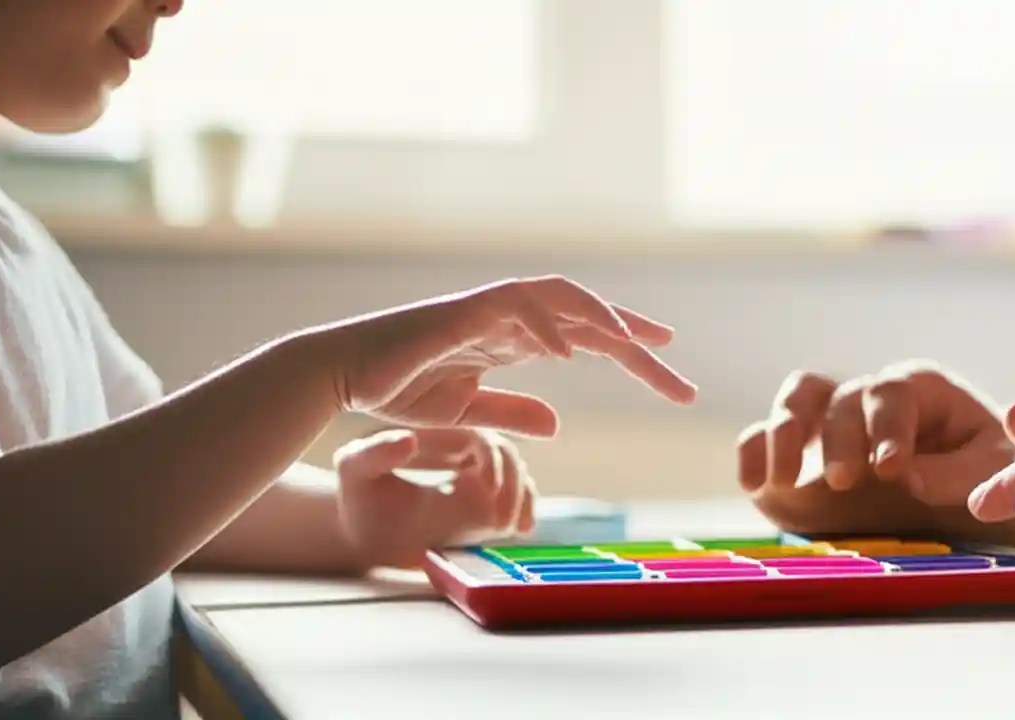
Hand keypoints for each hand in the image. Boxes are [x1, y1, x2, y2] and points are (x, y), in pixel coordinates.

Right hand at [308, 275, 696, 437]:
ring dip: (599, 317)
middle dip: (631, 333)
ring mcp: (483, 310)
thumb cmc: (396, 389)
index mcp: (512, 338)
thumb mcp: (468, 411)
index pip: (583, 333)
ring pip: (556, 296)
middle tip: (674, 363)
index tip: (666, 358)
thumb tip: (557, 422)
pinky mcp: (457, 312)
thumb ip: (512, 411)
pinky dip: (542, 325)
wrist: (340, 378)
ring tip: (635, 344)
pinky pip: (510, 308)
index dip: (626, 342)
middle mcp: (506, 318)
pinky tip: (568, 352)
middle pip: (583, 314)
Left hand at [334, 427, 535, 568]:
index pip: (479, 438)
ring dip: (522, 498)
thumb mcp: (355, 469)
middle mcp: (464, 452)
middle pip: (507, 455)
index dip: (492, 459)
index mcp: (439, 435)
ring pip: (517, 476)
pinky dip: (525, 510)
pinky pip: (515, 500)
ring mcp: (476, 478)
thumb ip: (376, 453)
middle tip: (502, 519)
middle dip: (513, 483)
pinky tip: (522, 528)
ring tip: (513, 526)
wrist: (362, 532)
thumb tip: (409, 440)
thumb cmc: (356, 496)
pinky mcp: (482, 504)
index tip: (488, 489)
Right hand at [737, 362, 1014, 544]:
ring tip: (784, 479)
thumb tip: (908, 477)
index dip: (889, 425)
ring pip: (796, 400)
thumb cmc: (986, 478)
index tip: (891, 469)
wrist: (965, 509)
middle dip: (840, 438)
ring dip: (786, 433)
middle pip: (842, 397)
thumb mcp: (995, 472)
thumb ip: (962, 473)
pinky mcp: (795, 455)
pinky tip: (754, 485)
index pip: (894, 390)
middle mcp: (867, 397)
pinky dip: (751, 454)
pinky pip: (760, 438)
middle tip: (843, 481)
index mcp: (919, 390)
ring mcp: (827, 423)